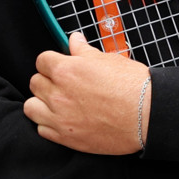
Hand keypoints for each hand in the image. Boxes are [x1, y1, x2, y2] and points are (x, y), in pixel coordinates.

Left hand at [26, 31, 150, 154]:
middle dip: (48, 81)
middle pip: (35, 82)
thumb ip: (84, 51)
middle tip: (63, 85)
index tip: (60, 67)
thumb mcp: (108, 60)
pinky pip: (41, 129)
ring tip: (58, 103)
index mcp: (66, 70)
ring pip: (31, 107)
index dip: (52, 62)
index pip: (41, 61)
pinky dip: (49, 124)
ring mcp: (59, 117)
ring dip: (42, 103)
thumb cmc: (131, 87)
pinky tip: (64, 119)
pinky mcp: (66, 137)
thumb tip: (74, 40)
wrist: (147, 115)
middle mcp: (58, 93)